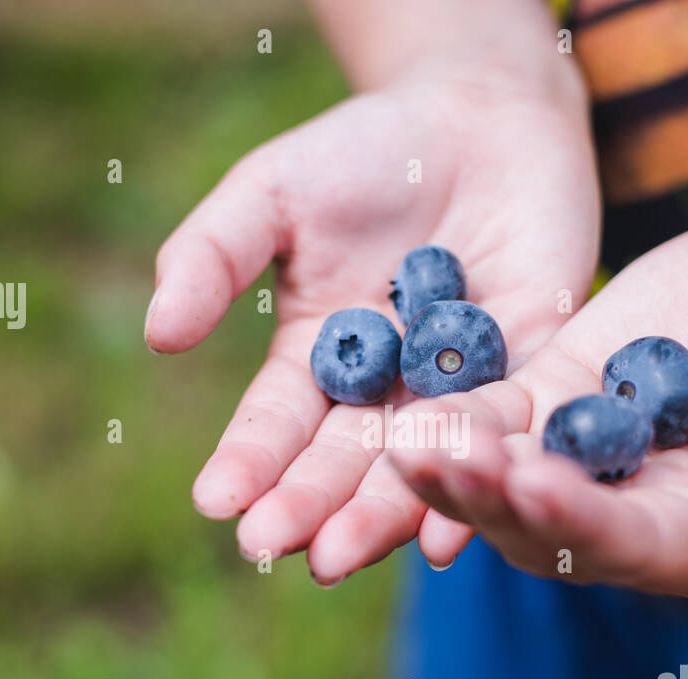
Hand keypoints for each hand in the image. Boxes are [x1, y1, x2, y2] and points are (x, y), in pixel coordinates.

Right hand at [149, 65, 599, 582]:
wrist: (482, 113)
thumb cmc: (364, 149)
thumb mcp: (273, 193)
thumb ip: (213, 257)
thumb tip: (157, 335)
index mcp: (317, 361)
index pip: (275, 424)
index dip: (246, 462)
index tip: (214, 503)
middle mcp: (383, 394)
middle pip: (343, 462)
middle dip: (307, 505)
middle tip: (272, 547)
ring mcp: (454, 391)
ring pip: (420, 464)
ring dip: (381, 514)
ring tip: (343, 556)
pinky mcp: (530, 374)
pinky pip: (504, 434)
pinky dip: (480, 476)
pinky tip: (454, 528)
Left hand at [389, 218, 687, 598]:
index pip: (629, 545)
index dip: (579, 520)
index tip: (533, 485)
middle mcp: (627, 519)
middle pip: (542, 529)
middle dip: (488, 500)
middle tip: (436, 463)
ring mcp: (581, 463)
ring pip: (502, 481)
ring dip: (452, 468)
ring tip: (406, 440)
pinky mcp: (551, 405)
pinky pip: (495, 420)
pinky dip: (457, 414)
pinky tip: (412, 400)